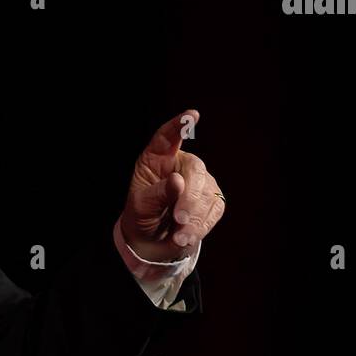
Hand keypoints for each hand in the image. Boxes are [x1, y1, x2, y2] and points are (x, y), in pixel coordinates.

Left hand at [119, 108, 225, 261]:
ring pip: (207, 193)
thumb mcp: (141, 205)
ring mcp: (200, 182)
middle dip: (189, 197)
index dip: (179, 125)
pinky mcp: (213, 200)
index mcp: (157, 158)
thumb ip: (157, 193)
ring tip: (179, 236)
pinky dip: (202, 226)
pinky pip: (214, 210)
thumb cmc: (142, 215)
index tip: (191, 115)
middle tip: (179, 219)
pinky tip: (187, 237)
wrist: (152, 240)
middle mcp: (181, 165)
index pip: (167, 137)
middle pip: (195, 170)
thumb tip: (178, 182)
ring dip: (194, 218)